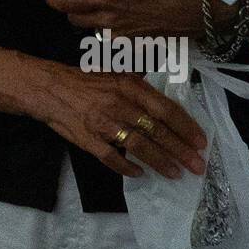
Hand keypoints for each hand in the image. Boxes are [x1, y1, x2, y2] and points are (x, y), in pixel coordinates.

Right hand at [33, 63, 207, 180]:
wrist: (48, 88)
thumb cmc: (84, 81)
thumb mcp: (115, 74)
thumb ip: (141, 87)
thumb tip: (167, 102)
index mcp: (128, 86)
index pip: (165, 108)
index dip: (185, 127)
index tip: (201, 142)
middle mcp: (118, 104)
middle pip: (156, 131)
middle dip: (180, 151)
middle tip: (198, 166)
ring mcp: (103, 124)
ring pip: (139, 146)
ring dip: (160, 162)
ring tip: (175, 174)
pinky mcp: (88, 140)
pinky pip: (112, 158)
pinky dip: (127, 168)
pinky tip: (140, 174)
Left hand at [41, 0, 234, 38]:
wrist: (207, 7)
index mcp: (105, 0)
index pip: (66, 5)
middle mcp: (110, 24)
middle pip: (76, 21)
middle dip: (71, 10)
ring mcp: (124, 39)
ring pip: (95, 33)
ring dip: (92, 22)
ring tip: (101, 7)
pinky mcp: (139, 47)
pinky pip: (115, 42)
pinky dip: (112, 33)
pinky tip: (123, 21)